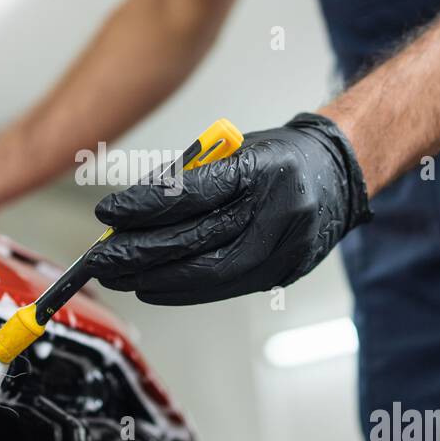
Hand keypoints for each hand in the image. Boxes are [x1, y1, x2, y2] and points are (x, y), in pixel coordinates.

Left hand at [85, 113, 370, 304]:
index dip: (143, 206)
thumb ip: (185, 179)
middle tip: (99, 258)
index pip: (192, 192)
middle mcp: (278, 209)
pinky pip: (226, 287)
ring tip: (117, 277)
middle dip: (138, 252)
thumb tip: (129, 212)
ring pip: (209, 272)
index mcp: (263, 167)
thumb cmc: (278, 158)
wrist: (340, 174)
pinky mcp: (285, 271)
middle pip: (196, 238)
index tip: (106, 213)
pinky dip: (183, 289)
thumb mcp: (232, 150)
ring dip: (155, 278)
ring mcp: (286, 246)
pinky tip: (152, 287)